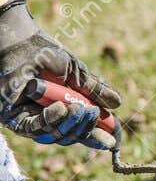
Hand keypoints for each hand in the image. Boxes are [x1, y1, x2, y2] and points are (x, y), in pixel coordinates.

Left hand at [0, 0, 120, 149]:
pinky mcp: (13, 118)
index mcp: (64, 109)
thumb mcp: (77, 73)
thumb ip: (95, 90)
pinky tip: (61, 108)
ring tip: (80, 109)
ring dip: (71, 124)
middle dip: (86, 129)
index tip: (114, 140)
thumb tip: (117, 104)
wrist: (19, 39)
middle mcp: (46, 117)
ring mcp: (29, 119)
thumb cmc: (45, 53)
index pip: (82, 129)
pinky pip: (34, 128)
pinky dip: (50, 120)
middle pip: (70, 136)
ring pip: (55, 135)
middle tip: (95, 113)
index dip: (98, 136)